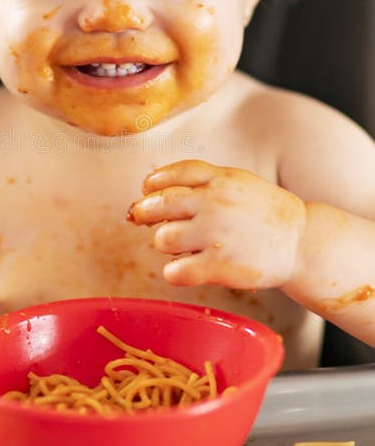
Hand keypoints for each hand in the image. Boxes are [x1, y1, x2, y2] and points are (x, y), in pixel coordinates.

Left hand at [128, 160, 305, 289]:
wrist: (302, 243)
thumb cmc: (264, 214)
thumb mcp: (238, 183)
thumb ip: (201, 184)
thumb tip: (151, 193)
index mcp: (220, 179)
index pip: (173, 173)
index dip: (153, 183)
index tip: (148, 192)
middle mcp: (215, 203)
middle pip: (159, 204)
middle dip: (144, 212)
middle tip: (145, 220)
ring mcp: (216, 235)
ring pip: (163, 239)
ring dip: (165, 243)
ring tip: (180, 247)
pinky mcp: (220, 266)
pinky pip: (176, 271)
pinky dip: (174, 272)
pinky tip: (185, 269)